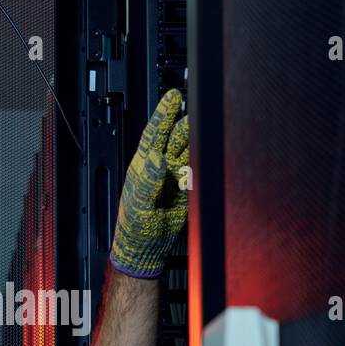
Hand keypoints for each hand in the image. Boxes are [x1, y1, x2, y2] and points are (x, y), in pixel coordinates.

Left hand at [108, 88, 189, 277]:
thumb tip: (156, 158)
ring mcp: (175, 176)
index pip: (154, 134)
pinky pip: (198, 171)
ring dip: (197, 139)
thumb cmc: (134, 227)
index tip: (172, 98)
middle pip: (175, 137)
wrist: (146, 247)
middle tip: (198, 109)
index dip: (163, 114)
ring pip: (189, 151)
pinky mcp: (188, 189)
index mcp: (143, 165)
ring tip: (206, 127)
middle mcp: (160, 167)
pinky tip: (210, 153)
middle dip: (186, 122)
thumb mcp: (138, 205)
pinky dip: (204, 162)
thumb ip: (148, 181)